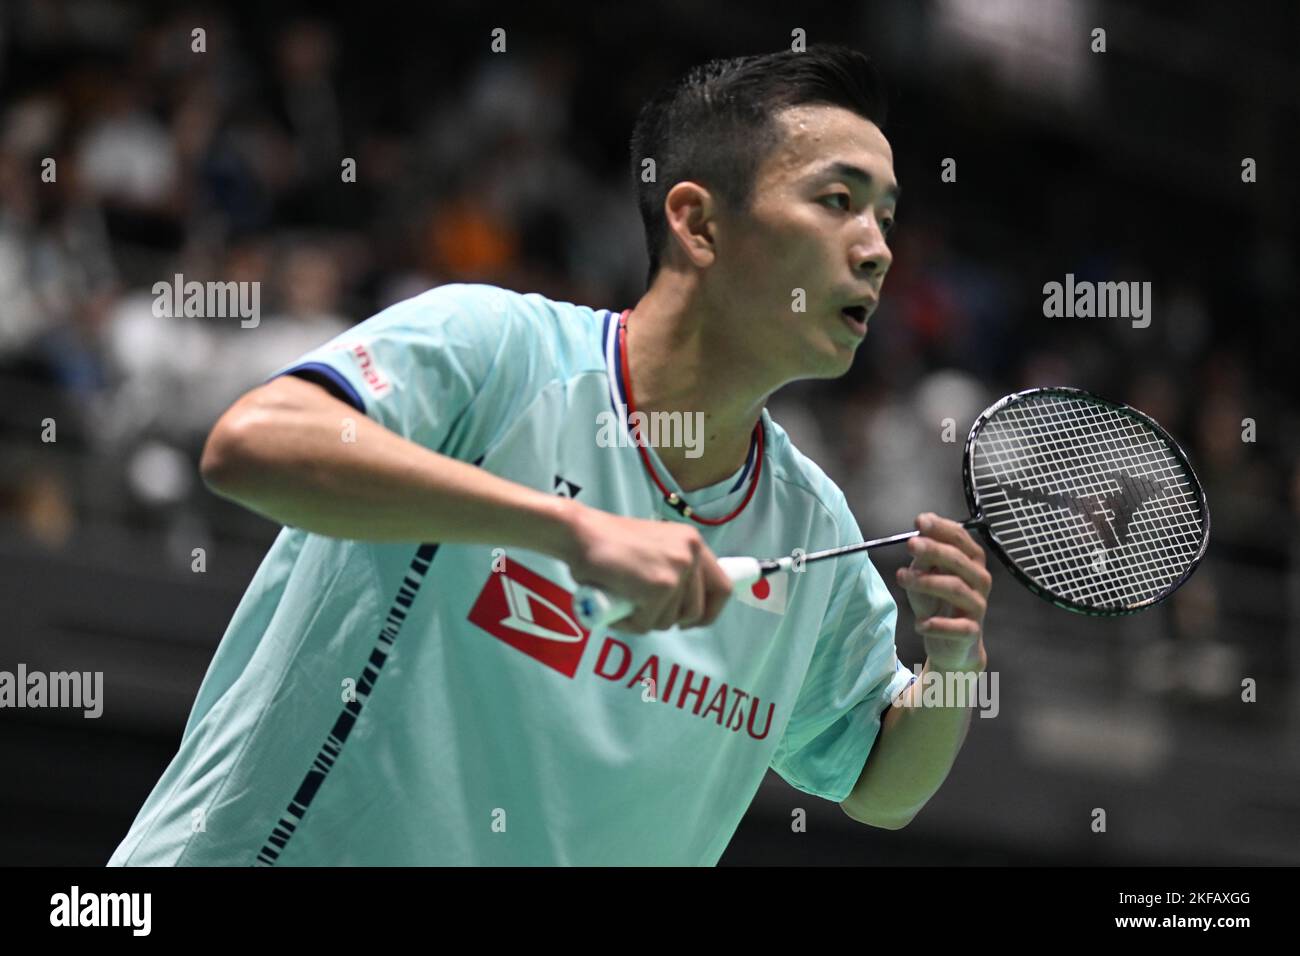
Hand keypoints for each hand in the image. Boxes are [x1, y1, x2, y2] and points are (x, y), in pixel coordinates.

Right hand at [562, 503, 732, 632]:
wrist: (578, 533)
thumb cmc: (606, 544)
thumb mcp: (654, 548)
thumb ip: (672, 569)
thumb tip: (683, 606)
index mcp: (692, 541)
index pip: (722, 587)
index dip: (709, 611)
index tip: (691, 622)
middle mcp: (690, 553)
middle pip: (696, 611)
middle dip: (669, 619)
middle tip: (643, 611)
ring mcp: (676, 571)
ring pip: (669, 621)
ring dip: (643, 619)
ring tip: (622, 599)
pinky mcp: (658, 588)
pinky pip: (646, 624)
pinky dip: (627, 621)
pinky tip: (614, 602)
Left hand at [895, 513, 991, 670]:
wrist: (951, 644)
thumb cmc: (938, 603)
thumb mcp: (925, 576)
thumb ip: (923, 560)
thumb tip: (916, 541)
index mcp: (970, 561)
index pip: (960, 538)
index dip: (941, 528)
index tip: (919, 521)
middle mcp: (979, 580)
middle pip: (958, 560)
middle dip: (933, 550)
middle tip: (910, 545)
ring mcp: (977, 605)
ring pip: (955, 588)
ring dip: (926, 582)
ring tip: (902, 579)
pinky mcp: (971, 631)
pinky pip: (956, 626)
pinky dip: (936, 624)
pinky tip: (920, 624)